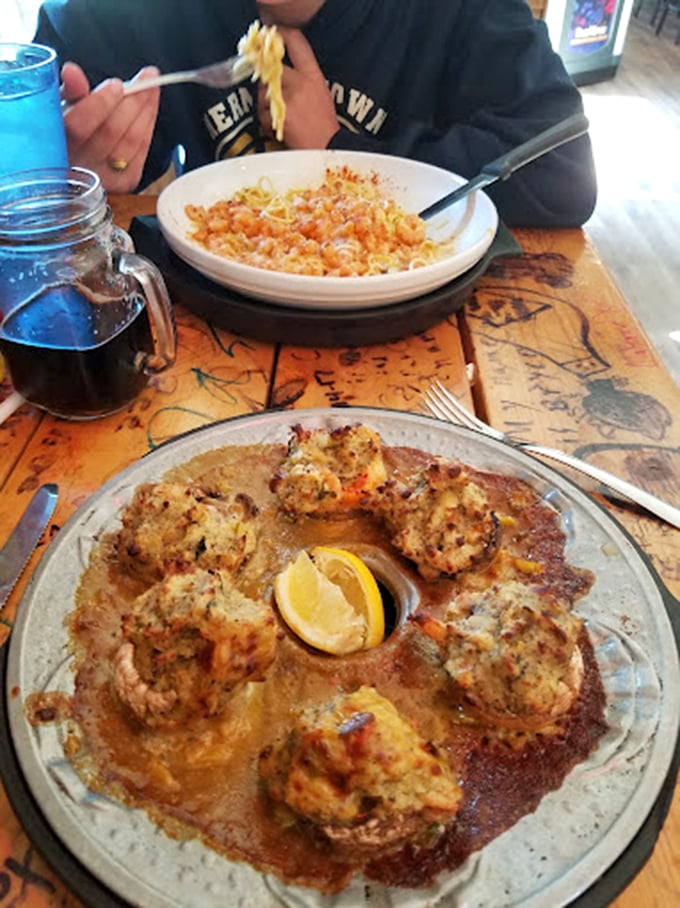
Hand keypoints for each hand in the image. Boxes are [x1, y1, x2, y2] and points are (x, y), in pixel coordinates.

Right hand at [61, 62, 160, 191]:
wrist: (81, 161)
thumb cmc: (68, 129)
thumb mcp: (62, 106)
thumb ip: (70, 90)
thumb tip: (72, 72)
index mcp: (56, 147)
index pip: (79, 126)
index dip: (100, 104)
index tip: (117, 84)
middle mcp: (78, 168)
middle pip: (111, 132)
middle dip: (132, 101)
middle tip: (146, 78)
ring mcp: (103, 179)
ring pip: (130, 141)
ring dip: (146, 111)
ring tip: (151, 88)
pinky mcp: (124, 183)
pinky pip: (141, 151)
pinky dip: (148, 126)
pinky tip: (149, 109)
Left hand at [258, 28, 338, 148]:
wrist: (327, 148)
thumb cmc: (324, 124)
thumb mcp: (321, 92)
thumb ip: (302, 78)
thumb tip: (279, 70)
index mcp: (313, 74)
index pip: (296, 42)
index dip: (280, 35)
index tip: (272, 36)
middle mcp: (300, 82)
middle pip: (271, 69)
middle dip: (268, 81)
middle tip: (273, 93)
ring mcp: (288, 98)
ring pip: (263, 92)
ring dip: (265, 103)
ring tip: (279, 115)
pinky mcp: (279, 115)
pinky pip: (262, 113)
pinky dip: (266, 122)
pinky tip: (278, 127)